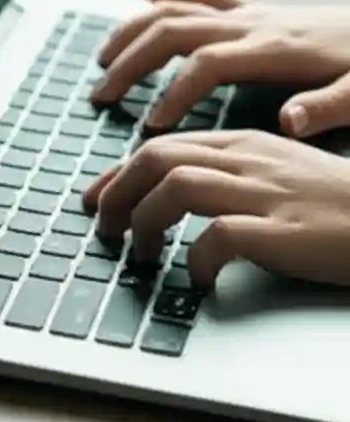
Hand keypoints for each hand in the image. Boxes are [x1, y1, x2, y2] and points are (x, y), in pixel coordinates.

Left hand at [84, 130, 349, 288]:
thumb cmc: (335, 202)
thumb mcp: (273, 171)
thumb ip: (223, 172)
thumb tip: (165, 189)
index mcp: (241, 143)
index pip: (160, 146)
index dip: (118, 175)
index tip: (96, 200)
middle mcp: (248, 160)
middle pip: (156, 157)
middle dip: (117, 193)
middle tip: (104, 229)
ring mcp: (266, 193)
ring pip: (176, 186)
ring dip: (145, 222)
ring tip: (141, 254)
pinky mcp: (285, 230)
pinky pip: (220, 235)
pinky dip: (197, 259)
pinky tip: (198, 279)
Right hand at [89, 0, 349, 136]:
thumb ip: (330, 107)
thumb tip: (290, 122)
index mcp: (275, 49)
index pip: (207, 65)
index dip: (173, 93)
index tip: (152, 127)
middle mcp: (255, 23)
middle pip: (174, 31)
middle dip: (131, 62)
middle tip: (101, 96)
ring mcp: (252, 12)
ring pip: (174, 8)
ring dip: (132, 31)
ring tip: (102, 62)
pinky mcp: (257, 9)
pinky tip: (137, 10)